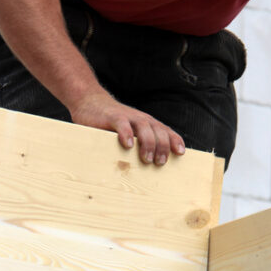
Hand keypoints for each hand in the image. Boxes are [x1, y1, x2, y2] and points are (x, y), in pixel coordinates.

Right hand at [69, 92, 185, 164]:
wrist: (90, 102)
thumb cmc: (112, 124)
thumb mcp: (129, 133)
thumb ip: (138, 145)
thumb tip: (148, 168)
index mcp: (147, 124)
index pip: (166, 131)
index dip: (174, 141)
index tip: (180, 154)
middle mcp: (141, 119)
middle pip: (158, 131)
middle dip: (162, 147)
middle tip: (160, 163)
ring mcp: (127, 117)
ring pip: (144, 127)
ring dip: (148, 143)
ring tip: (147, 159)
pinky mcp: (112, 117)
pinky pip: (122, 124)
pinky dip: (126, 134)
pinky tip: (128, 145)